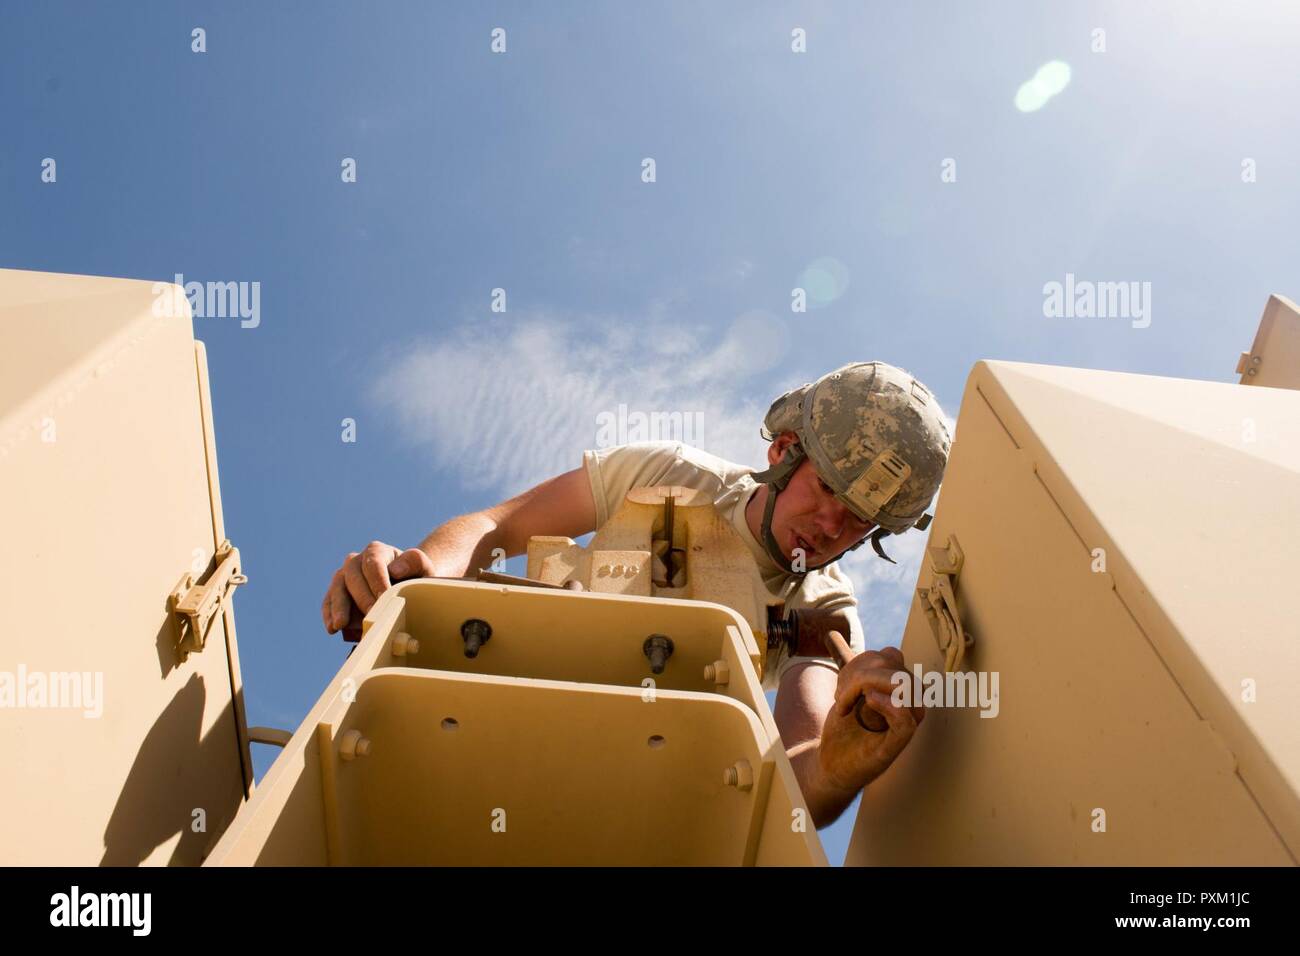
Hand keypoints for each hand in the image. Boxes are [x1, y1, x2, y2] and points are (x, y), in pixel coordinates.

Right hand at [322, 541, 436, 639]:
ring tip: (340, 624)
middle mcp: (356, 560)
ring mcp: (344, 576)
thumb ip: (414, 562)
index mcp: (376, 551)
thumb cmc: (415, 576)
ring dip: (338, 607)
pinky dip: (329, 614)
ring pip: (337, 587)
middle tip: (370, 616)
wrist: (406, 586)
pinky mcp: (337, 593)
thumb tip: (395, 569)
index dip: (377, 581)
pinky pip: (329, 601)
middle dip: (361, 597)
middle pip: (352, 575)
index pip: (373, 563)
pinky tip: (332, 628)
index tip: (384, 597)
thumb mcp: (422, 567)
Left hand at [817, 646, 924, 793]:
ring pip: (904, 686)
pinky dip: (888, 704)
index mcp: (896, 690)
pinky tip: (868, 701)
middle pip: (895, 668)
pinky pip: (905, 717)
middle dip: (862, 673)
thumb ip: (850, 669)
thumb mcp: (845, 692)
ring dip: (868, 685)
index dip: (865, 659)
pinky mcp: (895, 745)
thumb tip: (832, 632)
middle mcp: (906, 705)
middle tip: (841, 695)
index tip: (843, 679)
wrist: (831, 764)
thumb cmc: (843, 729)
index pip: (892, 656)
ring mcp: (904, 725)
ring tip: (848, 703)